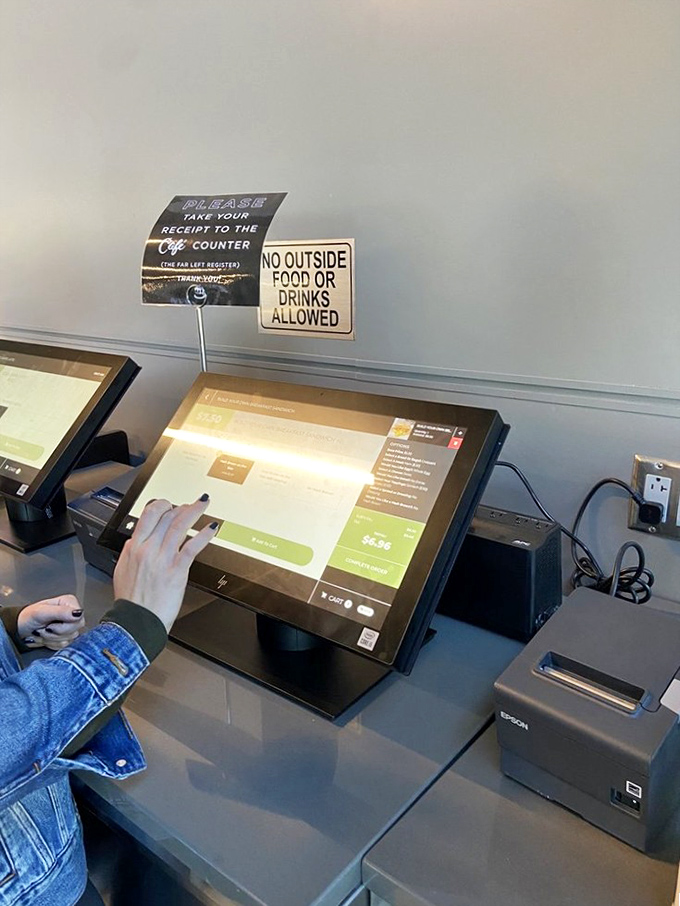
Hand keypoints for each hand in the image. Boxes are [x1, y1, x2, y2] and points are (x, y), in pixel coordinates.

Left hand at [18, 595, 85, 650]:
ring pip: (70, 639)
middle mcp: (72, 614)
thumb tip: (78, 613)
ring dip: (51, 639)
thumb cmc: (28, 617)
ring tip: (43, 631)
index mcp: (69, 603)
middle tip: (45, 627)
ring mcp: (69, 626)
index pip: (79, 618)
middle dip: (56, 633)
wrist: (20, 629)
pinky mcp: (66, 637)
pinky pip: (65, 645)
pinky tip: (45, 637)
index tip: (51, 624)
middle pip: (75, 630)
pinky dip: (52, 644)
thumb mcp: (42, 612)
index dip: (65, 625)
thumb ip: (60, 612)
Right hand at [113, 496, 217, 632]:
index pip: (148, 515)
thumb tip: (135, 541)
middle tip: (190, 505)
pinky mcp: (177, 570)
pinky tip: (212, 528)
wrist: (135, 622)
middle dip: (180, 506)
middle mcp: (148, 549)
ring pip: (179, 525)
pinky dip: (204, 535)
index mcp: (134, 547)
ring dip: (194, 511)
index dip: (162, 505)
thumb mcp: (122, 570)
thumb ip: (130, 552)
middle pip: (166, 516)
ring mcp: (163, 558)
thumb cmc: (131, 601)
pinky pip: (193, 546)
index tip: (169, 504)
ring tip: (203, 503)